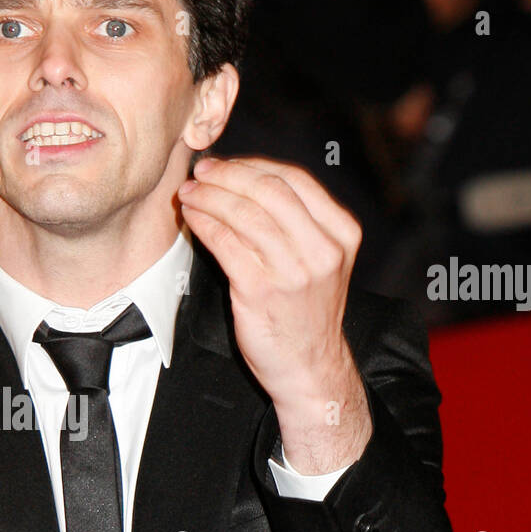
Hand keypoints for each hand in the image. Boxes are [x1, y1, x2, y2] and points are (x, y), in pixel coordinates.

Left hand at [178, 155, 371, 473]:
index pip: (294, 179)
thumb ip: (296, 223)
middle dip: (227, 175)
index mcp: (341, 233)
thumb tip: (245, 180)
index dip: (252, 165)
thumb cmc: (305, 312)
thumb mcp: (319, 260)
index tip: (224, 164)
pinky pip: (226, 244)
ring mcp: (294, 271)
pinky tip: (192, 217)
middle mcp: (322, 249)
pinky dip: (204, 224)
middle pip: (268, 189)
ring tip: (189, 193)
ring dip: (210, 197)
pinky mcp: (262, 292)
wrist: (309, 367)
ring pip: (244, 214)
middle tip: (201, 171)